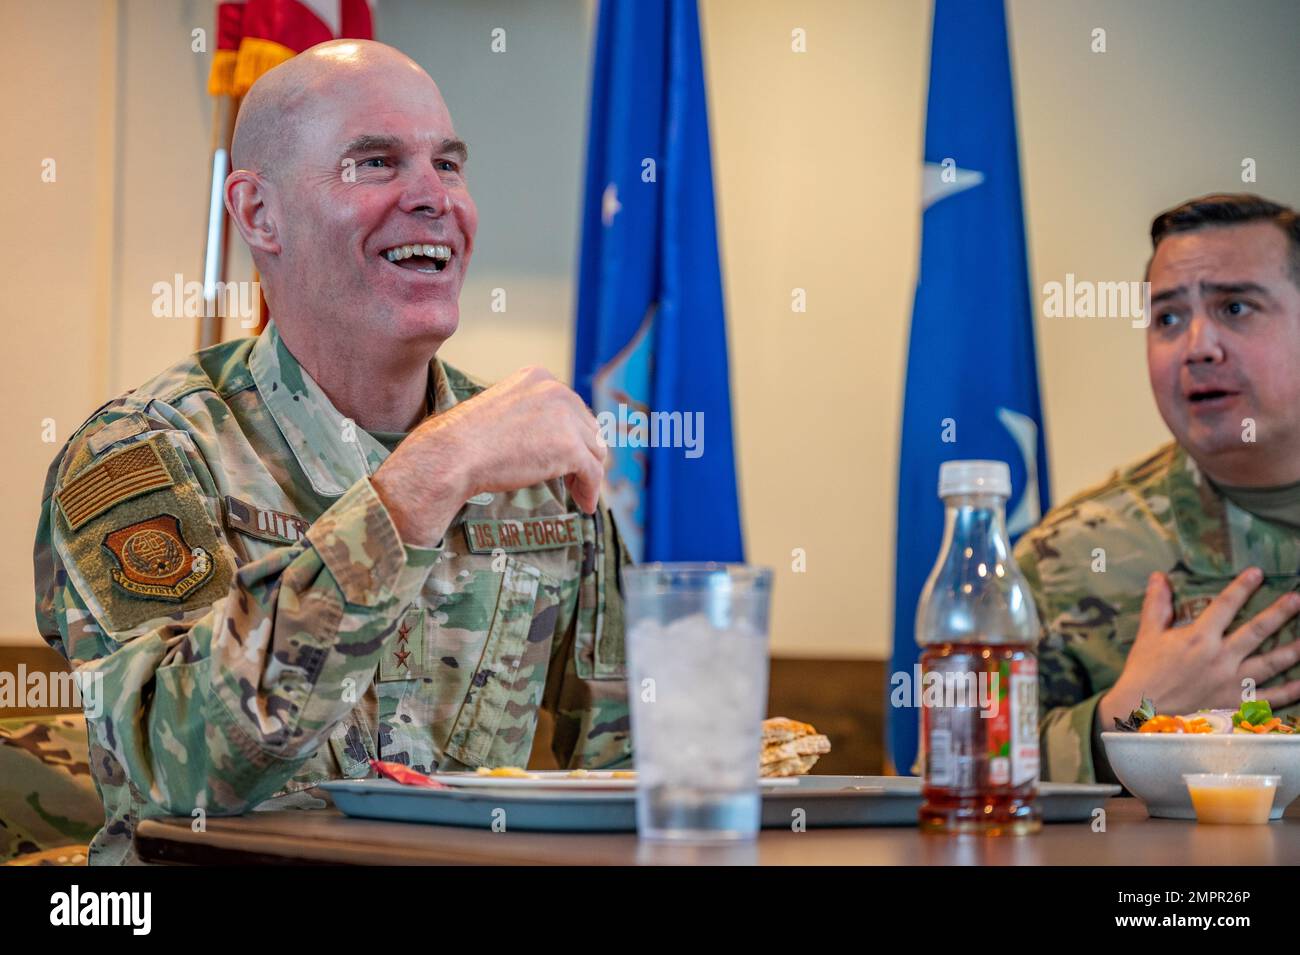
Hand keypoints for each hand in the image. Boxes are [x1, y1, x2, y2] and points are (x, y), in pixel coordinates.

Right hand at [372, 366, 605, 546]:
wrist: (454, 454)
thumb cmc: (466, 440)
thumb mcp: (502, 413)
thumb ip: (530, 418)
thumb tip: (550, 442)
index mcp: (538, 377)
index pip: (571, 406)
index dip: (573, 434)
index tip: (568, 456)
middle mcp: (557, 390)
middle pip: (588, 427)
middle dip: (584, 454)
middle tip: (575, 478)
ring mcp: (566, 418)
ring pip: (595, 450)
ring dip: (588, 474)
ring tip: (579, 494)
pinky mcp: (570, 447)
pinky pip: (593, 473)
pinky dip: (591, 491)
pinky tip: (584, 504)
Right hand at [1099, 568, 1299, 726]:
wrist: (1143, 711)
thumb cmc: (1144, 671)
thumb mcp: (1148, 634)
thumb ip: (1157, 604)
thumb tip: (1158, 576)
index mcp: (1198, 637)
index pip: (1225, 605)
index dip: (1242, 587)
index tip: (1257, 572)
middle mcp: (1220, 657)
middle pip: (1257, 631)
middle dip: (1279, 612)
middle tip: (1298, 598)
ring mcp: (1232, 682)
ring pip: (1271, 662)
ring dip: (1293, 648)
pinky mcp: (1236, 704)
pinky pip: (1271, 697)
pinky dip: (1291, 690)